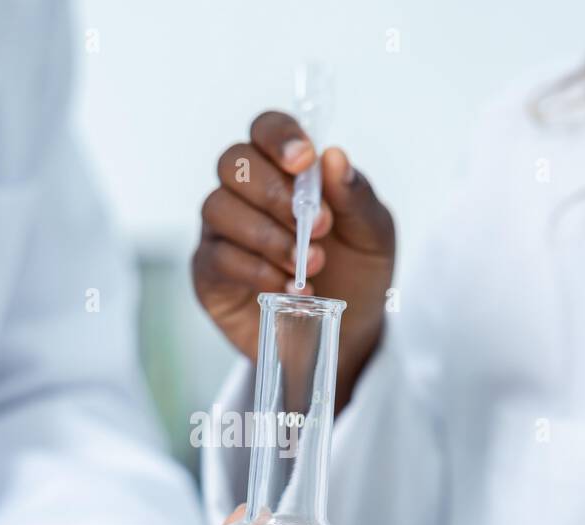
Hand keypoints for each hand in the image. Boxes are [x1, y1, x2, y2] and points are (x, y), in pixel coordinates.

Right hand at [192, 111, 395, 409]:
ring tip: (309, 264)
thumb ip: (356, 196)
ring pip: (218, 208)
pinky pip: (218, 257)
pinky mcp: (210, 274)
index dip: (278, 137)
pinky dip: (256, 270)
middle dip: (274, 192)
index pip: (264, 129)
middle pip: (233, 162)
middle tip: (316, 226)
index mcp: (285, 171)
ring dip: (267, 234)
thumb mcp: (374, 236)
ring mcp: (223, 233)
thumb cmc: (357, 274)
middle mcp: (246, 194)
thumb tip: (333, 157)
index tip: (303, 161)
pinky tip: (288, 287)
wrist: (346, 334)